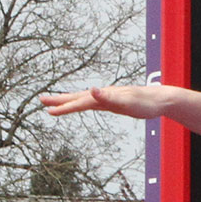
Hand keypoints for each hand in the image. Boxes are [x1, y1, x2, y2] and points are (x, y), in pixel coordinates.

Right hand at [39, 85, 169, 120]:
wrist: (160, 99)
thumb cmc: (145, 103)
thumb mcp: (127, 102)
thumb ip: (108, 97)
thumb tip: (91, 89)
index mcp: (104, 96)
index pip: (80, 102)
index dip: (65, 107)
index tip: (49, 112)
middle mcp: (103, 95)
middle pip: (77, 97)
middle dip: (59, 100)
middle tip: (40, 100)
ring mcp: (107, 97)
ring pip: (83, 99)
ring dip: (68, 100)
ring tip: (54, 103)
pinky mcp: (113, 102)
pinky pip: (92, 102)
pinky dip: (82, 102)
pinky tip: (81, 103)